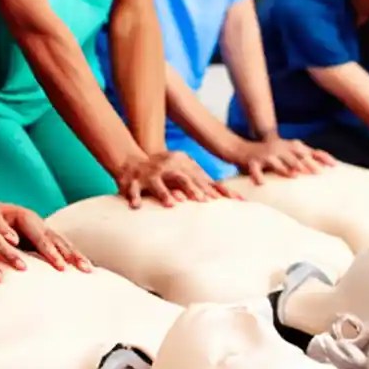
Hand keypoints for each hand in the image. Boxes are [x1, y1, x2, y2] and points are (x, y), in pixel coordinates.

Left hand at [0, 202, 91, 272]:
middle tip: (84, 269)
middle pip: (55, 238)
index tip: (60, 266)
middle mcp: (34, 222)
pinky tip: (83, 266)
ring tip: (88, 269)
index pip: (40, 235)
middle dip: (70, 254)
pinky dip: (71, 255)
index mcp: (22, 217)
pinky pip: (59, 245)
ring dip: (74, 255)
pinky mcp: (40, 237)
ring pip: (60, 241)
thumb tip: (10, 242)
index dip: (50, 251)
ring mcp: (39, 228)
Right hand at [116, 151, 234, 207]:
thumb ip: (205, 184)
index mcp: (182, 163)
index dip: (215, 190)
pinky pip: (133, 189)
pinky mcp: (133, 180)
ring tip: (172, 204)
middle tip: (205, 201)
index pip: (201, 178)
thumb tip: (237, 199)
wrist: (131, 162)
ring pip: (158, 181)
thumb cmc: (165, 173)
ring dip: (165, 193)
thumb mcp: (185, 172)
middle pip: (182, 177)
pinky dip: (134, 196)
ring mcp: (149, 173)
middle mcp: (167, 166)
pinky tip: (136, 206)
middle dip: (193, 189)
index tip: (230, 201)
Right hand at [231, 138, 336, 184]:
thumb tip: (315, 170)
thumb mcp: (281, 154)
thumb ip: (295, 160)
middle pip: (295, 156)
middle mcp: (277, 148)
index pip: (308, 151)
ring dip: (286, 169)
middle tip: (317, 173)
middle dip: (306, 164)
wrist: (236, 148)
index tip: (334, 166)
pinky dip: (259, 177)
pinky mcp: (252, 162)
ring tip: (294, 176)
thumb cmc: (262, 155)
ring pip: (277, 162)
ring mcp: (265, 155)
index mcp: (286, 146)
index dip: (321, 157)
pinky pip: (256, 170)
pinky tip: (262, 183)